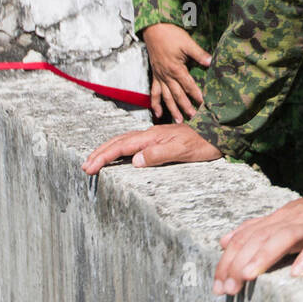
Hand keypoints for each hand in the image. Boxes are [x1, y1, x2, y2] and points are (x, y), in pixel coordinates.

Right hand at [81, 123, 220, 174]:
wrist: (217, 133)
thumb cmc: (202, 144)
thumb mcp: (183, 151)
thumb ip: (159, 155)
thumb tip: (134, 161)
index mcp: (152, 137)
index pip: (121, 147)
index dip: (104, 157)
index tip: (90, 167)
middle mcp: (150, 134)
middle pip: (118, 142)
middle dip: (100, 154)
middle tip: (85, 166)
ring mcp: (154, 136)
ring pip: (124, 141)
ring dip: (107, 151)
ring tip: (95, 160)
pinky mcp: (159, 140)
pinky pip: (133, 143)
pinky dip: (120, 149)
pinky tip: (119, 154)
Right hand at [142, 22, 211, 121]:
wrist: (154, 30)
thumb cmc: (171, 35)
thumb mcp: (187, 43)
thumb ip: (199, 54)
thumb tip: (211, 62)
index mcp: (176, 69)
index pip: (188, 85)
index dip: (196, 95)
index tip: (204, 103)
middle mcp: (167, 75)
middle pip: (177, 95)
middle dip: (185, 107)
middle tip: (193, 117)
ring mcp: (160, 77)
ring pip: (166, 97)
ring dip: (172, 109)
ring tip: (178, 120)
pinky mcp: (155, 75)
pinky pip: (154, 92)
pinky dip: (155, 104)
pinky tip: (158, 113)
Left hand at [212, 194, 302, 295]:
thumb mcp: (288, 221)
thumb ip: (257, 229)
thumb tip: (224, 240)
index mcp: (280, 217)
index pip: (247, 236)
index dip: (229, 259)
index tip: (218, 284)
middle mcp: (293, 217)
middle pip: (260, 237)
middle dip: (240, 262)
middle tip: (228, 288)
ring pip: (285, 236)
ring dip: (264, 256)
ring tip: (249, 276)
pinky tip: (297, 274)